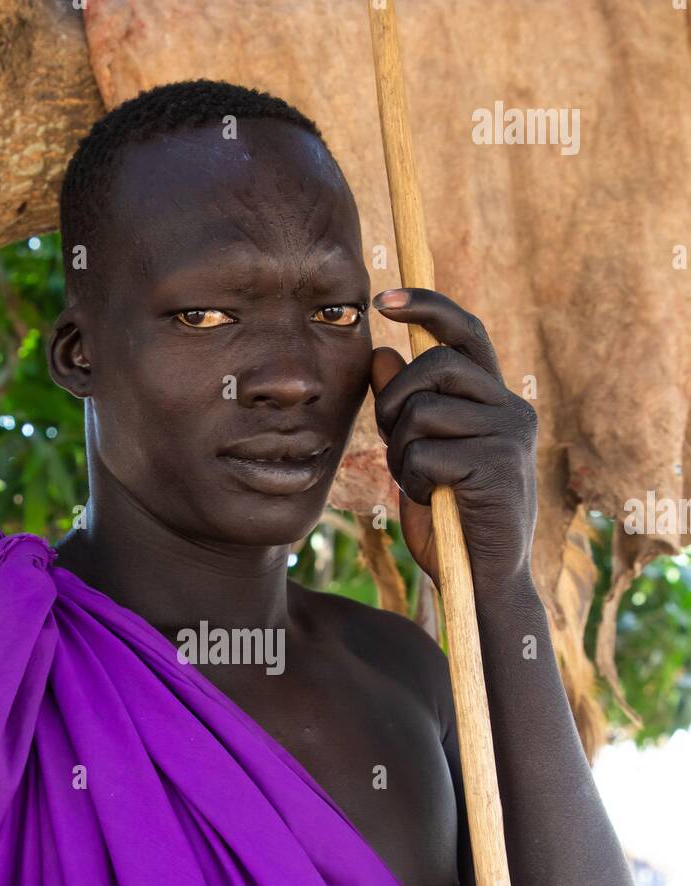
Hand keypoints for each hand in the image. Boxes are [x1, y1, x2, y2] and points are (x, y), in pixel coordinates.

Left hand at [370, 288, 537, 597]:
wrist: (484, 582)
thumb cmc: (449, 520)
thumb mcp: (418, 454)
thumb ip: (404, 407)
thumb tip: (379, 351)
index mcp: (494, 400)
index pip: (464, 333)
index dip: (427, 307)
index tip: (384, 300)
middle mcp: (510, 408)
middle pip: (433, 365)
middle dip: (394, 400)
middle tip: (392, 441)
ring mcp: (508, 436)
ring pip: (423, 411)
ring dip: (402, 452)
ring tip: (419, 483)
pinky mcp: (498, 466)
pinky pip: (426, 453)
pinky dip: (413, 479)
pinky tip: (432, 501)